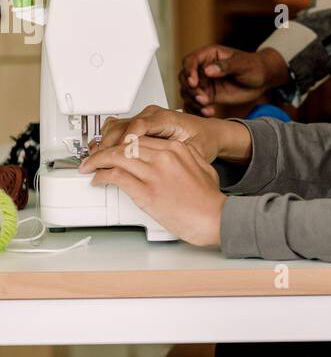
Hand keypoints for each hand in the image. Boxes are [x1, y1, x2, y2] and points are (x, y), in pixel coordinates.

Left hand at [80, 137, 226, 245]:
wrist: (215, 218)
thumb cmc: (210, 200)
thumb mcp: (202, 167)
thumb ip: (186, 158)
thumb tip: (172, 157)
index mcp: (176, 148)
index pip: (140, 138)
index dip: (122, 143)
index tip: (114, 149)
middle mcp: (163, 156)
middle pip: (125, 145)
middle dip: (105, 150)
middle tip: (95, 157)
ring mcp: (154, 173)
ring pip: (115, 157)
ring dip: (97, 161)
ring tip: (90, 167)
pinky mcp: (146, 192)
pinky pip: (116, 177)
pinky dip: (102, 176)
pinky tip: (98, 179)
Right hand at [92, 105, 227, 164]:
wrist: (209, 133)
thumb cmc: (204, 141)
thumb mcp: (196, 151)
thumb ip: (179, 156)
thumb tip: (162, 165)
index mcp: (166, 118)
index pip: (137, 128)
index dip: (121, 144)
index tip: (111, 158)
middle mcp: (153, 114)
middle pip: (121, 127)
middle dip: (107, 145)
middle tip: (95, 163)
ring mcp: (145, 117)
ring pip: (116, 126)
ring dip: (104, 143)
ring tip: (95, 160)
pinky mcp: (140, 124)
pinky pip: (118, 128)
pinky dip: (108, 140)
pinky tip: (103, 154)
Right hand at [179, 44, 288, 115]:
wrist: (262, 79)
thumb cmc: (254, 66)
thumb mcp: (243, 64)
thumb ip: (226, 66)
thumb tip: (208, 70)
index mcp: (209, 55)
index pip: (190, 61)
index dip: (189, 71)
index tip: (193, 82)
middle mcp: (203, 68)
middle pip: (185, 78)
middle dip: (191, 90)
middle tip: (203, 99)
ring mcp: (205, 83)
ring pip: (188, 92)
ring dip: (194, 102)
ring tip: (207, 109)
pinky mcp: (209, 96)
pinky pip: (196, 103)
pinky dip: (198, 109)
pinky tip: (208, 113)